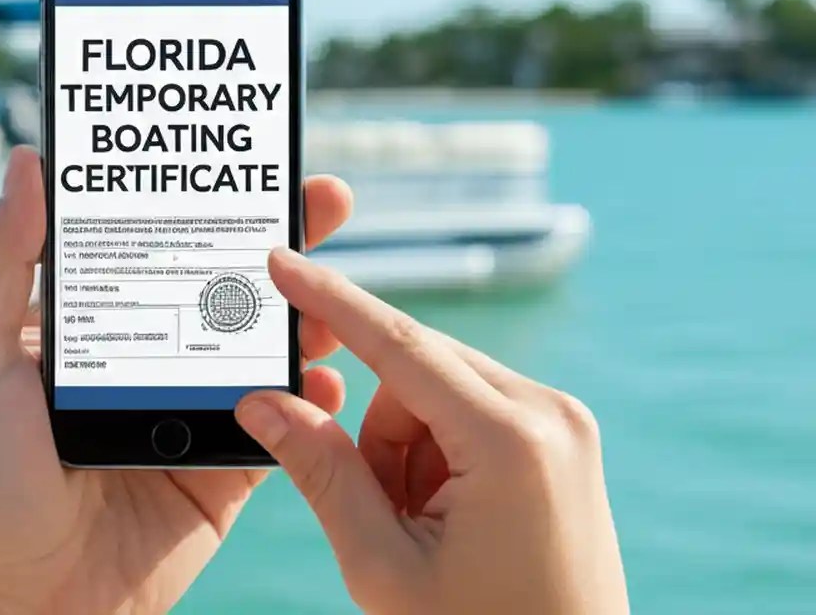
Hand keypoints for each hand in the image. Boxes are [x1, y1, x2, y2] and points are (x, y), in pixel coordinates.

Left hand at [0, 146, 354, 613]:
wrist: (14, 599)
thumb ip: (2, 262)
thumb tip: (27, 162)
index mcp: (92, 321)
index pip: (156, 241)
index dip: (202, 199)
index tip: (242, 160)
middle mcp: (147, 355)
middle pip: (225, 283)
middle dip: (279, 240)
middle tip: (324, 197)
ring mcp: (189, 410)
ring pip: (263, 347)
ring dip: (307, 315)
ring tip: (333, 294)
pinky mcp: (222, 467)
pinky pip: (281, 423)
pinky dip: (312, 400)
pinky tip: (327, 377)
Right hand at [235, 249, 628, 613]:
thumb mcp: (383, 565)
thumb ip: (321, 472)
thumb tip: (264, 404)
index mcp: (510, 441)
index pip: (397, 345)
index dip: (330, 299)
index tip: (284, 260)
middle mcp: (548, 413)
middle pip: (414, 372)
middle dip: (378, 433)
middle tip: (382, 512)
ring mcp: (561, 423)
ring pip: (436, 391)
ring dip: (406, 449)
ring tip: (423, 529)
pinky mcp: (561, 436)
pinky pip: (469, 410)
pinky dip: (438, 453)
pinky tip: (450, 517)